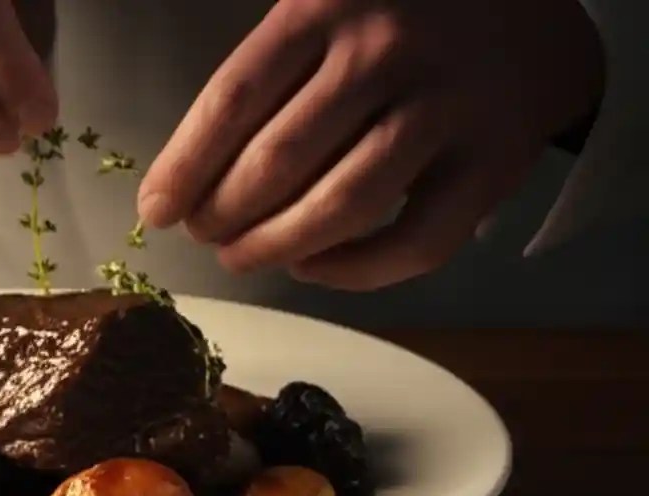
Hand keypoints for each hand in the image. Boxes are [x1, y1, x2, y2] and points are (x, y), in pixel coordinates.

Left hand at [138, 0, 604, 290]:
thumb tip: (189, 173)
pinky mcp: (494, 163)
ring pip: (339, 206)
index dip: (185, 166)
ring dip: (274, 246)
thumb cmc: (400, 20)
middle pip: (278, 160)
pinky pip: (413, 243)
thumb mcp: (327, 6)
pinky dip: (351, 272)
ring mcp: (445, 107)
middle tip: (204, 233)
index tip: (158, 208)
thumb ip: (268, 70)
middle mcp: (386, 51)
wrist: (533, 14)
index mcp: (327, 4)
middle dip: (223, 214)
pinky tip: (311, 267)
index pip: (234, 99)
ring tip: (241, 255)